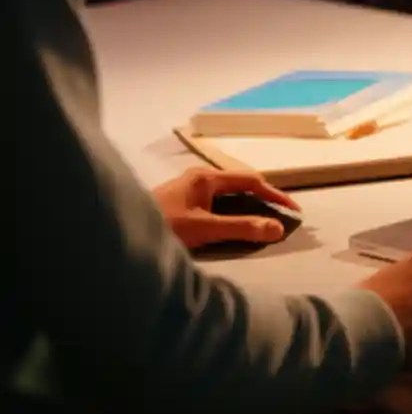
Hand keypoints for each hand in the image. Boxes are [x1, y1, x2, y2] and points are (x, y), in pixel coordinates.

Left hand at [152, 167, 300, 249]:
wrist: (116, 234)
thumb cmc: (161, 227)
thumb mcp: (205, 229)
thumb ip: (243, 228)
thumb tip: (278, 229)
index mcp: (205, 178)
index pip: (251, 180)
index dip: (275, 195)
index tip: (294, 212)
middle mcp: (198, 180)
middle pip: (240, 187)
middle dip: (263, 202)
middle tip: (281, 219)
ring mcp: (188, 192)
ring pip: (227, 198)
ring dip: (247, 211)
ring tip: (263, 227)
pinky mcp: (181, 207)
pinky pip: (216, 208)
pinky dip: (232, 217)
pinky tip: (234, 231)